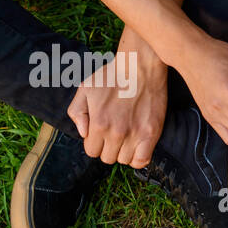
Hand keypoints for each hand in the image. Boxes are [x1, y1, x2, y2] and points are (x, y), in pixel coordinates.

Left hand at [67, 28, 167, 167]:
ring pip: (124, 160)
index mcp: (98, 124)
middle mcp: (116, 133)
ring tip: (125, 138)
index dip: (94, 143)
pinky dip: (138, 159)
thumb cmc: (111, 76)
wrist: (139, 67)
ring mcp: (135, 135)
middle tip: (113, 134)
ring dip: (123, 152)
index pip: (91, 151)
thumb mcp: (85, 89)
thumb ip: (76, 112)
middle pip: (108, 158)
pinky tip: (136, 148)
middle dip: (107, 148)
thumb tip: (83, 133)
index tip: (100, 133)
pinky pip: (142, 160)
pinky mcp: (151, 134)